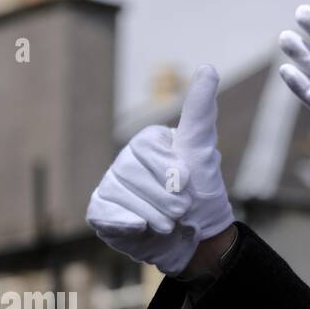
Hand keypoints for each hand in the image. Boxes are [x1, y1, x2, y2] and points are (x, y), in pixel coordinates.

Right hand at [86, 65, 233, 276]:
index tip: (189, 183)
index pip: (145, 146)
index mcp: (149, 142)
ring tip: (169, 222)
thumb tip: (207, 68)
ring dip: (152, 213)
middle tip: (182, 210)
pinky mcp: (101, 211)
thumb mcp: (203, 152)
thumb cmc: (203, 196)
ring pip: (119, 193)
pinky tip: (141, 228)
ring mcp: (111, 184)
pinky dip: (126, 223)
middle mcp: (126, 159)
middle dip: (164, 196)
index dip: (169, 169)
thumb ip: (200, 112)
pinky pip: (103, 212)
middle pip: (130, 171)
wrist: (198, 241)